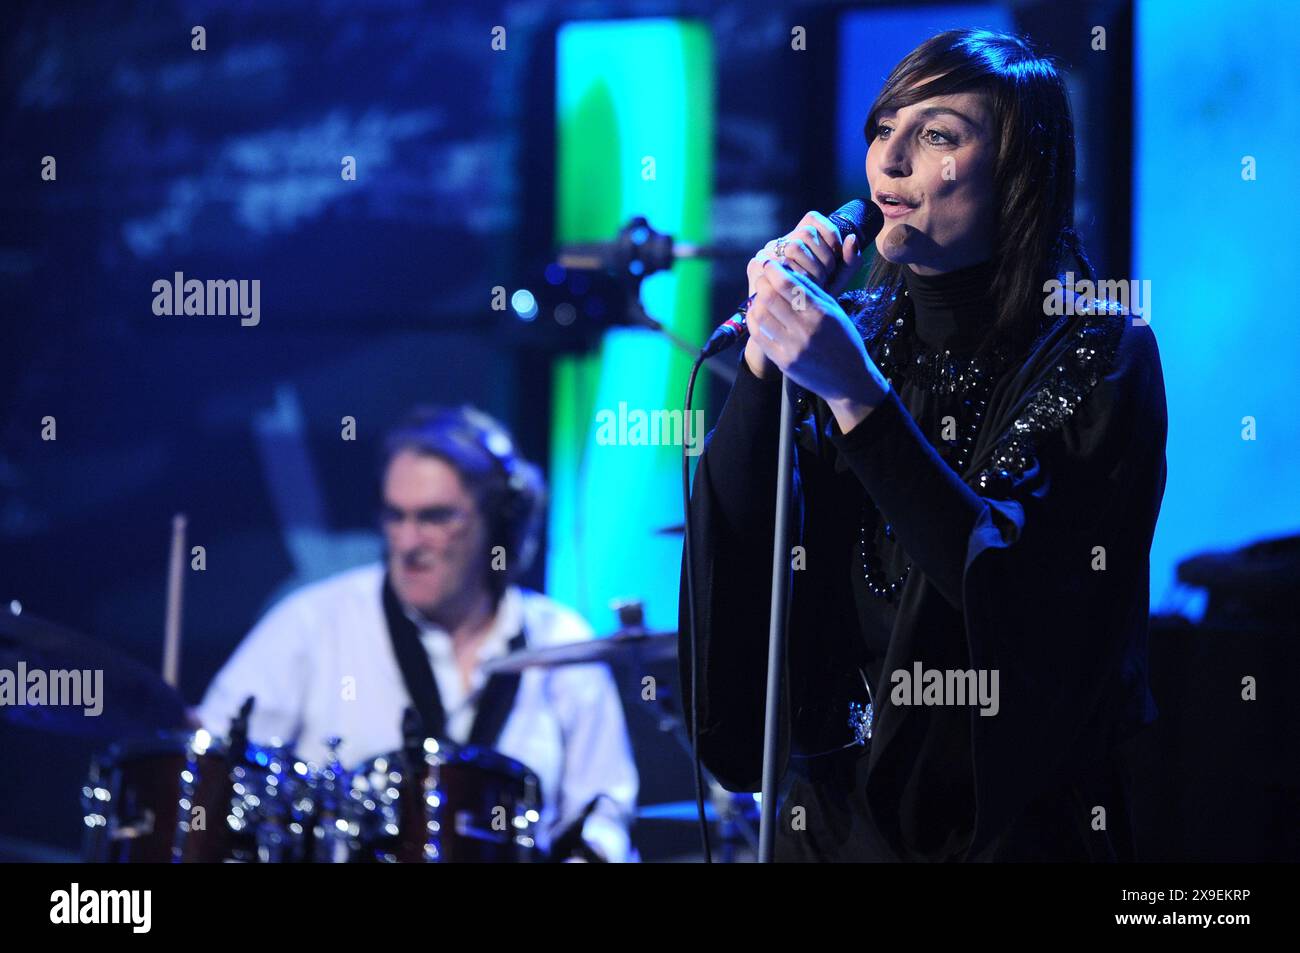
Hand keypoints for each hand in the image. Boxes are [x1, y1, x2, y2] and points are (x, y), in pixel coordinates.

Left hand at [746, 260, 888, 431]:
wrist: (848, 379)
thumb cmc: (844, 340)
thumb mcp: (834, 310)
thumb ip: (812, 290)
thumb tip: (788, 270)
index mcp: (820, 312)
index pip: (787, 284)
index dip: (773, 270)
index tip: (770, 264)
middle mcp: (805, 329)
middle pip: (769, 297)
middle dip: (761, 282)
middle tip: (762, 278)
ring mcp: (792, 347)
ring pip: (760, 315)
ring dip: (755, 301)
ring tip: (760, 296)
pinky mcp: (783, 361)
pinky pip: (759, 336)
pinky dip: (754, 320)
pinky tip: (757, 314)